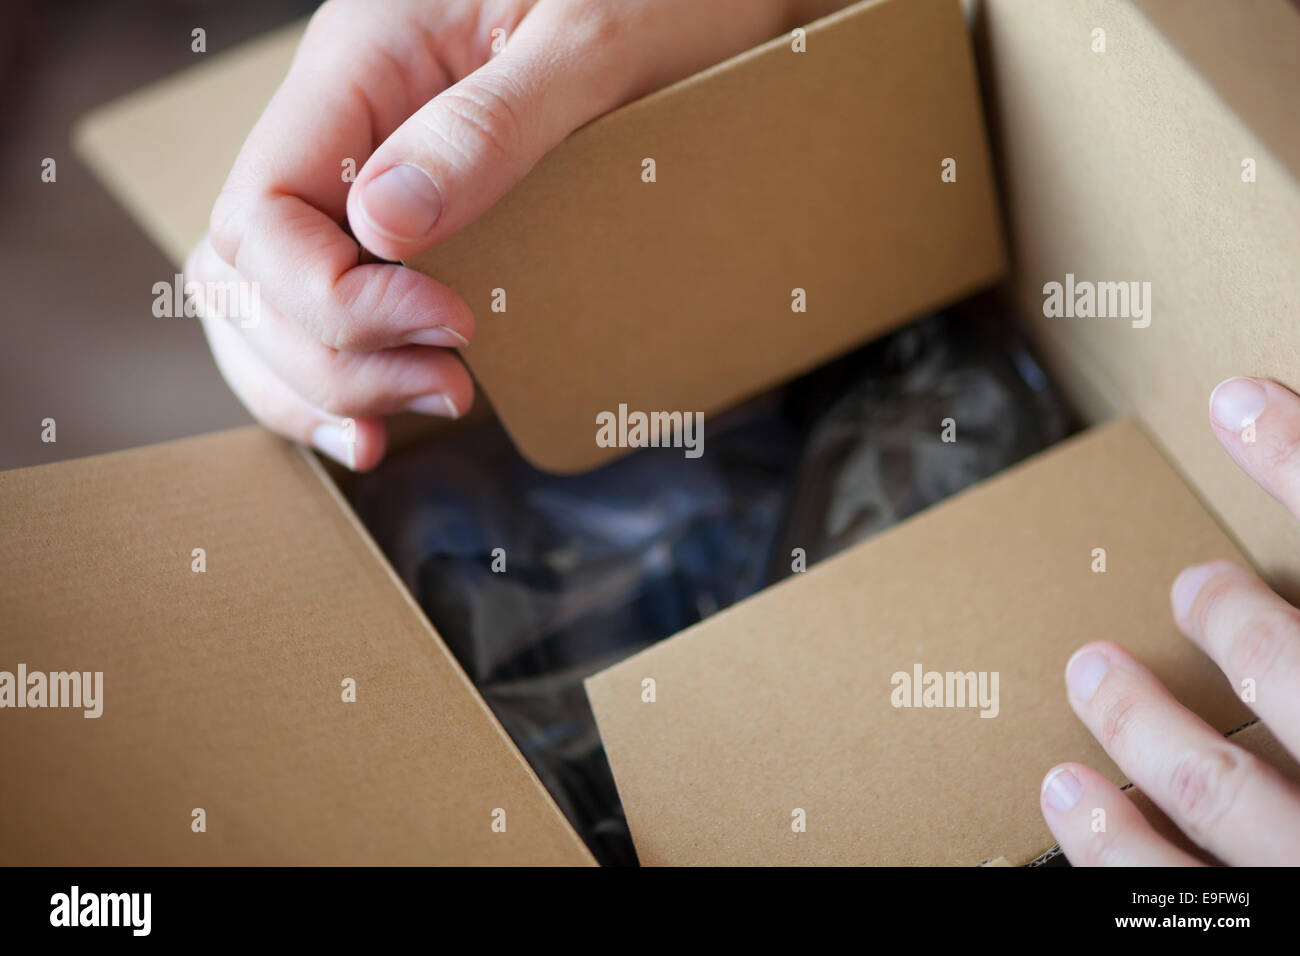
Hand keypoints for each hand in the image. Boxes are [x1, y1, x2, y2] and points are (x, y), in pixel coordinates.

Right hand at [187, 0, 840, 468]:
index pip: (262, 207)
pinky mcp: (403, 210)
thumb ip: (486, 129)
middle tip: (450, 386)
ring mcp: (361, 165)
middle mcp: (342, 117)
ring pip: (261, 298)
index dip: (330, 298)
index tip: (448, 324)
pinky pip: (321, 301)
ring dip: (318, 380)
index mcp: (363, 59)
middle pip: (246, 267)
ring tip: (415, 414)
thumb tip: (383, 229)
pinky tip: (377, 419)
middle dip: (329, 355)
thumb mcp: (587, 47)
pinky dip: (335, 372)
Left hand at [1041, 377, 1299, 864]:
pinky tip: (1070, 800)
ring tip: (1091, 674)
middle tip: (1196, 581)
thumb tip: (1284, 573)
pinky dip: (1119, 853)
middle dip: (1245, 624)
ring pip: (1234, 804)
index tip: (1240, 400)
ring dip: (1148, 728)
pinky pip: (1186, 909)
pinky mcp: (1290, 944)